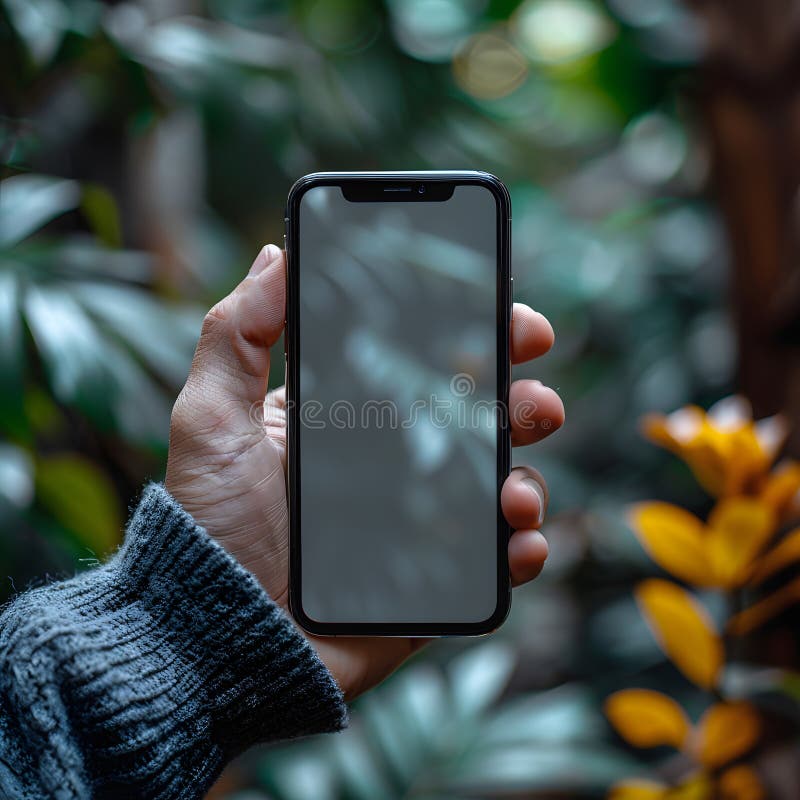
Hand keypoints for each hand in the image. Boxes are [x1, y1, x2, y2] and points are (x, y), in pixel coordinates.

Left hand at [166, 245, 564, 700]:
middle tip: (534, 403)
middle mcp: (394, 464)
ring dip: (528, 478)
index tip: (512, 324)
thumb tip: (276, 254)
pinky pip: (498, 561)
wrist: (218, 637)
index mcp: (352, 418)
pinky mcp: (436, 582)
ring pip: (501, 486)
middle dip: (522, 403)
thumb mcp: (210, 418)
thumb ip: (236, 333)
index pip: (427, 365)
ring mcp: (421, 522)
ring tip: (513, 491)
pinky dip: (522, 548)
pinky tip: (516, 542)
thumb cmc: (210, 526)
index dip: (478, 339)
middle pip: (481, 422)